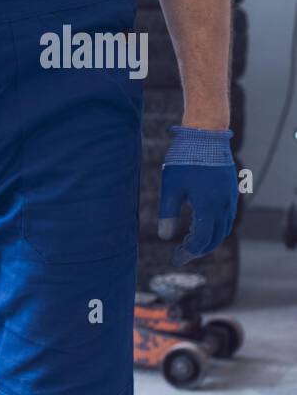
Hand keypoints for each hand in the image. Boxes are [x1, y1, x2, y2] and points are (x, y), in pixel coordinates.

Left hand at [158, 126, 237, 265]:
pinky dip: (215, 227)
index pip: (201, 240)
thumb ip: (168, 214)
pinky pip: (226, 217)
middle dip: (198, 249)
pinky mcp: (230, 191)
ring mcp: (231, 198)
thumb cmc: (184, 160)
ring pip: (223, 229)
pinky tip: (199, 226)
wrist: (206, 135)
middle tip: (180, 255)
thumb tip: (164, 237)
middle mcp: (225, 205)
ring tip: (188, 244)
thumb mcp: (171, 188)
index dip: (188, 253)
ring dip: (208, 239)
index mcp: (210, 207)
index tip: (174, 259)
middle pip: (215, 238)